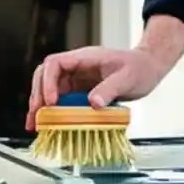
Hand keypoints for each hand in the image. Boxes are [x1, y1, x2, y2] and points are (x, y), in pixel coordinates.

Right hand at [25, 15, 183, 130]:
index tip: (52, 100)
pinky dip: (54, 112)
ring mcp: (78, 79)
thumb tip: (93, 104)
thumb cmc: (139, 67)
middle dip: (39, 96)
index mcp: (84, 58)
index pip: (55, 64)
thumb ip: (110, 89)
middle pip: (46, 77)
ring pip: (51, 90)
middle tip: (37, 116)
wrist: (149, 68)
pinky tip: (48, 125)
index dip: (48, 82)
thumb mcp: (127, 78)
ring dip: (41, 106)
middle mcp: (77, 67)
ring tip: (35, 125)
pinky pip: (63, 101)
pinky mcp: (82, 91)